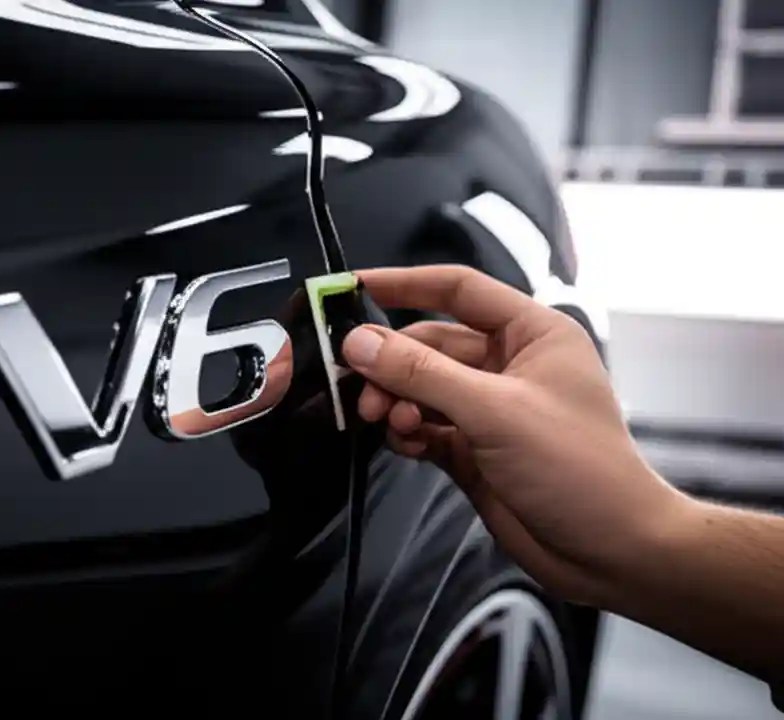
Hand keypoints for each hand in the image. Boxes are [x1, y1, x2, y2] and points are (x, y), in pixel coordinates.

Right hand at [340, 265, 690, 605]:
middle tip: (359, 384)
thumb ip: (421, 373)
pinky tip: (405, 443)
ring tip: (385, 420)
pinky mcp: (473, 449)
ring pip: (420, 387)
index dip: (404, 284)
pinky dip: (406, 432)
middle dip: (391, 362)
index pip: (458, 289)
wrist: (611, 552)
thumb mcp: (494, 411)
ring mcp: (489, 409)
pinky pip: (423, 426)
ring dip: (395, 400)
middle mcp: (509, 365)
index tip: (351, 288)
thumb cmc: (578, 469)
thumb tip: (358, 342)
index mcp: (533, 334)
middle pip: (429, 344)